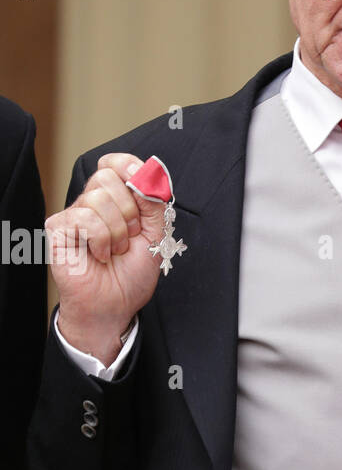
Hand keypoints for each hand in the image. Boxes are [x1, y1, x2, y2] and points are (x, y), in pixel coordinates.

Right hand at [46, 154, 167, 364]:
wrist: (116, 306)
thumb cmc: (131, 274)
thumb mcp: (155, 235)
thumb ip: (153, 203)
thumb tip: (148, 173)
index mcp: (114, 200)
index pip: (114, 163)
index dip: (128, 166)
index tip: (141, 183)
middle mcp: (91, 203)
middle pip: (107, 176)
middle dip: (129, 210)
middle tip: (129, 236)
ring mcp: (73, 214)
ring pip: (97, 198)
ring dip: (116, 231)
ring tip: (115, 250)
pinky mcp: (58, 228)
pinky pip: (84, 217)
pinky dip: (100, 240)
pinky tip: (99, 255)